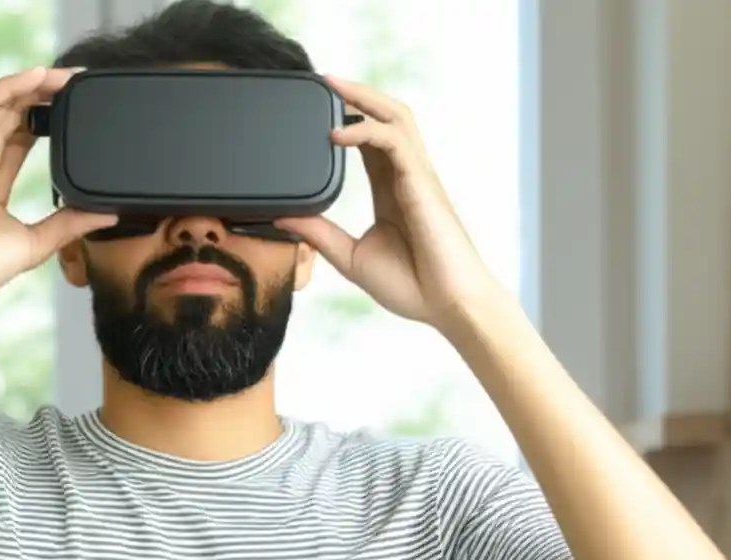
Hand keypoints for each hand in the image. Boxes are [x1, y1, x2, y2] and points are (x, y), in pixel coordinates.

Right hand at [0, 67, 117, 303]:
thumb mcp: (36, 244)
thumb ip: (69, 226)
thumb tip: (107, 215)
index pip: (23, 136)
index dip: (46, 117)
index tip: (74, 106)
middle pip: (15, 113)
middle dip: (44, 92)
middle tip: (77, 81)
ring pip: (2, 103)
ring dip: (32, 83)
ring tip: (64, 74)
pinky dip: (10, 87)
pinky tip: (36, 75)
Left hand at [275, 76, 502, 329]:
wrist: (449, 306)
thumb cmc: (413, 285)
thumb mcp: (350, 258)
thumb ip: (319, 235)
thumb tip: (281, 218)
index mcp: (391, 189)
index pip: (368, 139)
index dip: (347, 116)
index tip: (316, 106)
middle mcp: (405, 175)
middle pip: (384, 116)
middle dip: (356, 94)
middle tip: (321, 81)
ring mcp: (417, 176)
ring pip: (394, 117)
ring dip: (363, 98)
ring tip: (330, 87)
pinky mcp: (422, 184)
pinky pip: (394, 143)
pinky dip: (365, 131)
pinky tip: (336, 133)